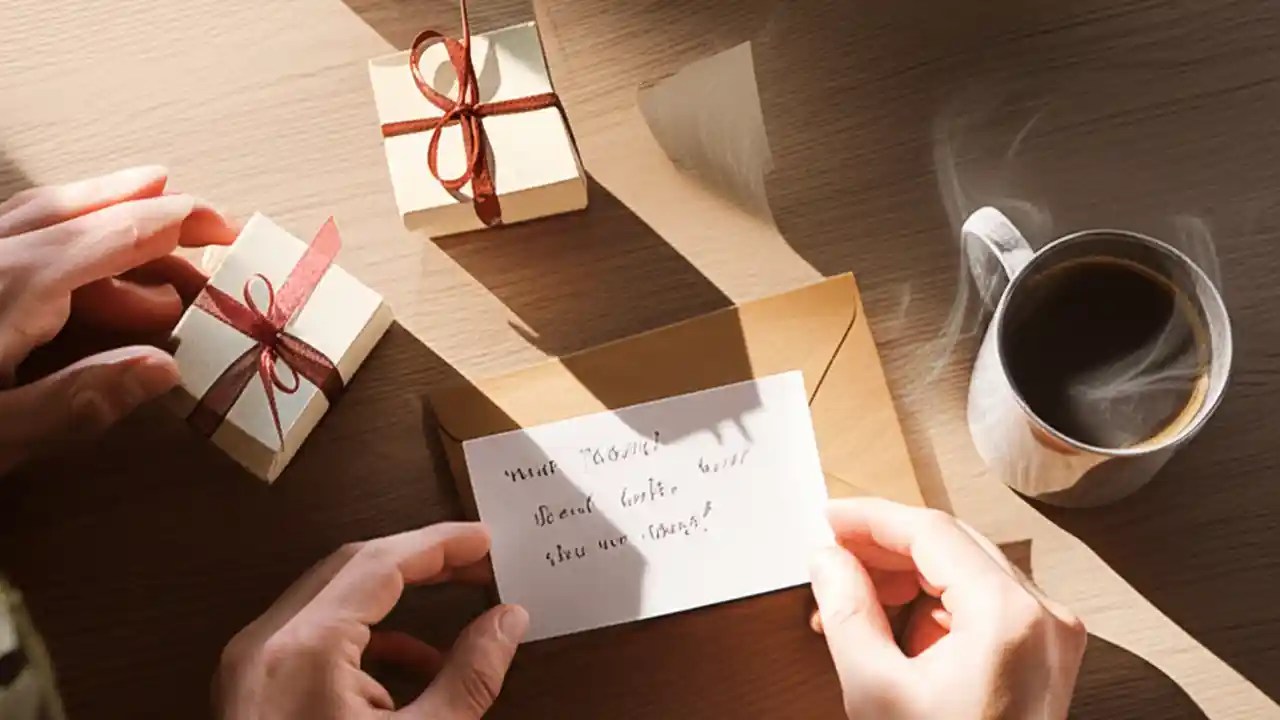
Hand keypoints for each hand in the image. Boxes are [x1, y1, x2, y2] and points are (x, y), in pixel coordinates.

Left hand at [0, 165, 235, 473]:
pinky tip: (74, 237)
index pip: (118, 236)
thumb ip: (79, 400)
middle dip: (155, 215)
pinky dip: (59, 219)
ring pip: (45, 211)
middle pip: (87, 216)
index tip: (226, 231)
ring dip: (107, 205)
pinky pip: (16, 226)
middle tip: (210, 227)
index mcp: (13, 285)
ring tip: (151, 198)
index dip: (180, 227)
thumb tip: (165, 369)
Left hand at [216, 523, 528, 719]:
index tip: (484, 539)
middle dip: (420, 562)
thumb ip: (469, 676)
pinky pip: (313, 638)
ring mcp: (250, 666)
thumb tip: (508, 622)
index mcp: (303, 648)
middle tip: (477, 562)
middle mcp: (265, 645)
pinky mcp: (251, 690)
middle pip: (352, 568)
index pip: (380, 563)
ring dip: (395, 601)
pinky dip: (366, 641)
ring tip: (456, 609)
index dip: (440, 544)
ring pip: (331, 599)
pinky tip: (413, 668)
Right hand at [810, 499, 1085, 719]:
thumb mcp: (877, 691)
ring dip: (904, 579)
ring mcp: (1049, 639)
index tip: (829, 518)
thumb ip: (846, 611)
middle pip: (952, 547)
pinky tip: (885, 627)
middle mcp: (1042, 618)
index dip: (871, 519)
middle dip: (884, 550)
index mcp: (1009, 617)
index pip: (932, 532)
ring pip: (965, 574)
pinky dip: (930, 609)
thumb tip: (829, 560)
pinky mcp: (1041, 660)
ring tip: (848, 601)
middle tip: (831, 557)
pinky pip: (980, 607)